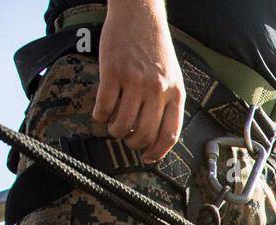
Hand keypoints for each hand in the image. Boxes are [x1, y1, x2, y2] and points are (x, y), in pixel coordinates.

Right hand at [92, 0, 184, 163]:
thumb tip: (158, 134)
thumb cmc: (155, 48)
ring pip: (122, 124)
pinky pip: (104, 106)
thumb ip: (168, 102)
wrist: (139, 15)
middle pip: (144, 133)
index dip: (158, 151)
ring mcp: (134, 81)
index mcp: (176, 93)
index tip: (148, 158)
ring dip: (114, 131)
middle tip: (126, 139)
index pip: (170, 134)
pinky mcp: (113, 71)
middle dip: (132, 143)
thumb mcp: (172, 77)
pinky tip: (99, 114)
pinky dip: (99, 116)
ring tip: (112, 126)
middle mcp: (157, 89)